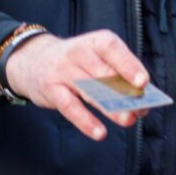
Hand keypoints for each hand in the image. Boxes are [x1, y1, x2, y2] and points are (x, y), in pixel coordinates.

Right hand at [4, 30, 151, 141]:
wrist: (31, 60)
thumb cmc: (76, 61)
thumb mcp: (95, 56)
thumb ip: (117, 73)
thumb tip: (142, 97)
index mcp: (94, 42)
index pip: (111, 48)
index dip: (128, 64)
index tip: (143, 82)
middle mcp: (78, 53)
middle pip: (103, 72)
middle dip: (125, 92)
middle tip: (142, 107)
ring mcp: (63, 72)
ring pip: (89, 90)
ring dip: (111, 108)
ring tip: (128, 120)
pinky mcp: (51, 91)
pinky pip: (70, 107)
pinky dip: (85, 121)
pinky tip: (100, 132)